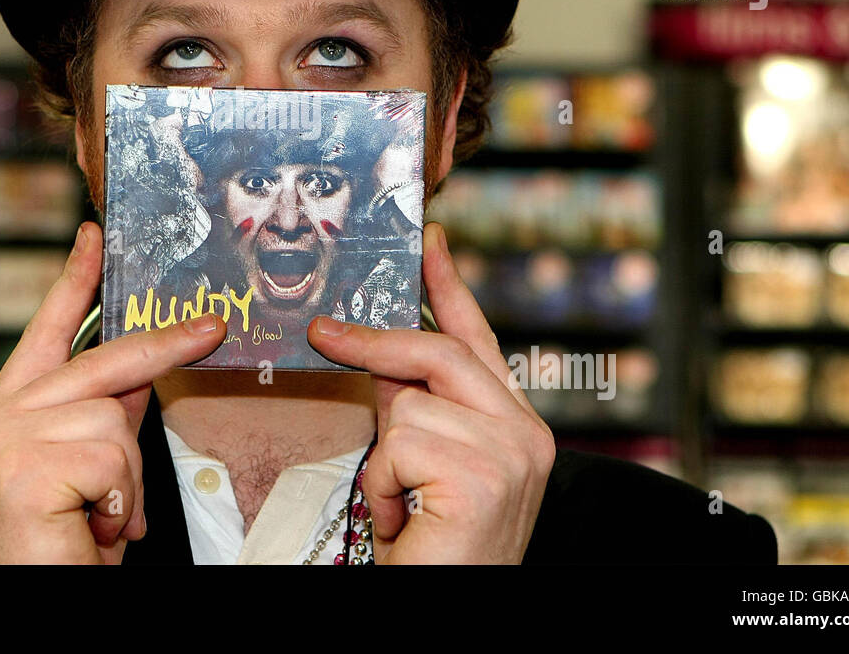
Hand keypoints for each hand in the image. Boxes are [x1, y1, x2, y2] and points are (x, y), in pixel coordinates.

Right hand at [0, 222, 225, 563]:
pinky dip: (122, 501)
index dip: (73, 282)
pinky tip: (94, 528)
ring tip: (103, 518)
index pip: (45, 334)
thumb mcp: (88, 473)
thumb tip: (143, 371)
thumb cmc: (60, 550)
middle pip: (99, 362)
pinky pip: (112, 457)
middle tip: (213, 329)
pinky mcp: (21, 469)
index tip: (94, 237)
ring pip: (115, 418)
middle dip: (164, 347)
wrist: (34, 608)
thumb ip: (103, 417)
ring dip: (129, 478)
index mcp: (3, 415)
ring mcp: (1, 442)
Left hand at [307, 221, 555, 563]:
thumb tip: (376, 357)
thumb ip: (417, 410)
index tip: (428, 241)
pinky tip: (404, 522)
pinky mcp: (483, 476)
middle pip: (439, 353)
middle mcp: (527, 434)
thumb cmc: (436, 548)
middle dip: (374, 345)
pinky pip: (398, 445)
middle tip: (322, 333)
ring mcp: (512, 453)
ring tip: (402, 507)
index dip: (449, 286)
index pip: (479, 340)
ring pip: (407, 406)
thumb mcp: (425, 466)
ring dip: (384, 461)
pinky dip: (382, 486)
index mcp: (515, 425)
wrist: (447, 607)